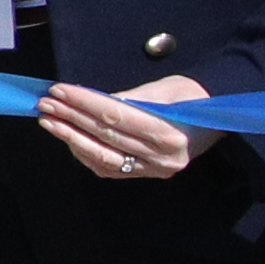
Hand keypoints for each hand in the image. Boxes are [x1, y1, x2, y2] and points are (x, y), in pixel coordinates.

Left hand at [36, 73, 211, 182]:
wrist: (219, 118)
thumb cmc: (193, 96)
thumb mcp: (166, 88)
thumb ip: (130, 97)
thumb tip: (93, 100)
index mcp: (169, 133)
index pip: (116, 116)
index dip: (84, 103)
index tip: (59, 90)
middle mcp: (162, 158)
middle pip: (106, 137)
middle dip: (71, 118)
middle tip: (45, 104)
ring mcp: (154, 170)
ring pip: (103, 158)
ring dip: (71, 139)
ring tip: (49, 121)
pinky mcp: (146, 175)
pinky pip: (109, 168)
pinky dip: (86, 153)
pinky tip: (69, 138)